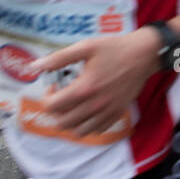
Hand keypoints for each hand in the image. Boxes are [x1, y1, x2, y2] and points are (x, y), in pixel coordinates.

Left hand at [28, 29, 160, 137]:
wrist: (145, 54)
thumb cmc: (115, 49)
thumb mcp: (86, 47)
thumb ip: (58, 58)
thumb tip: (34, 67)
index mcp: (85, 88)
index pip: (53, 106)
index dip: (47, 97)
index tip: (54, 87)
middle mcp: (95, 104)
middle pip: (63, 123)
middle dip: (56, 112)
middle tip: (61, 98)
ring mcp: (108, 111)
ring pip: (79, 131)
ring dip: (71, 122)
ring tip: (73, 107)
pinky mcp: (118, 113)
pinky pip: (98, 130)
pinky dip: (88, 125)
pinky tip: (89, 111)